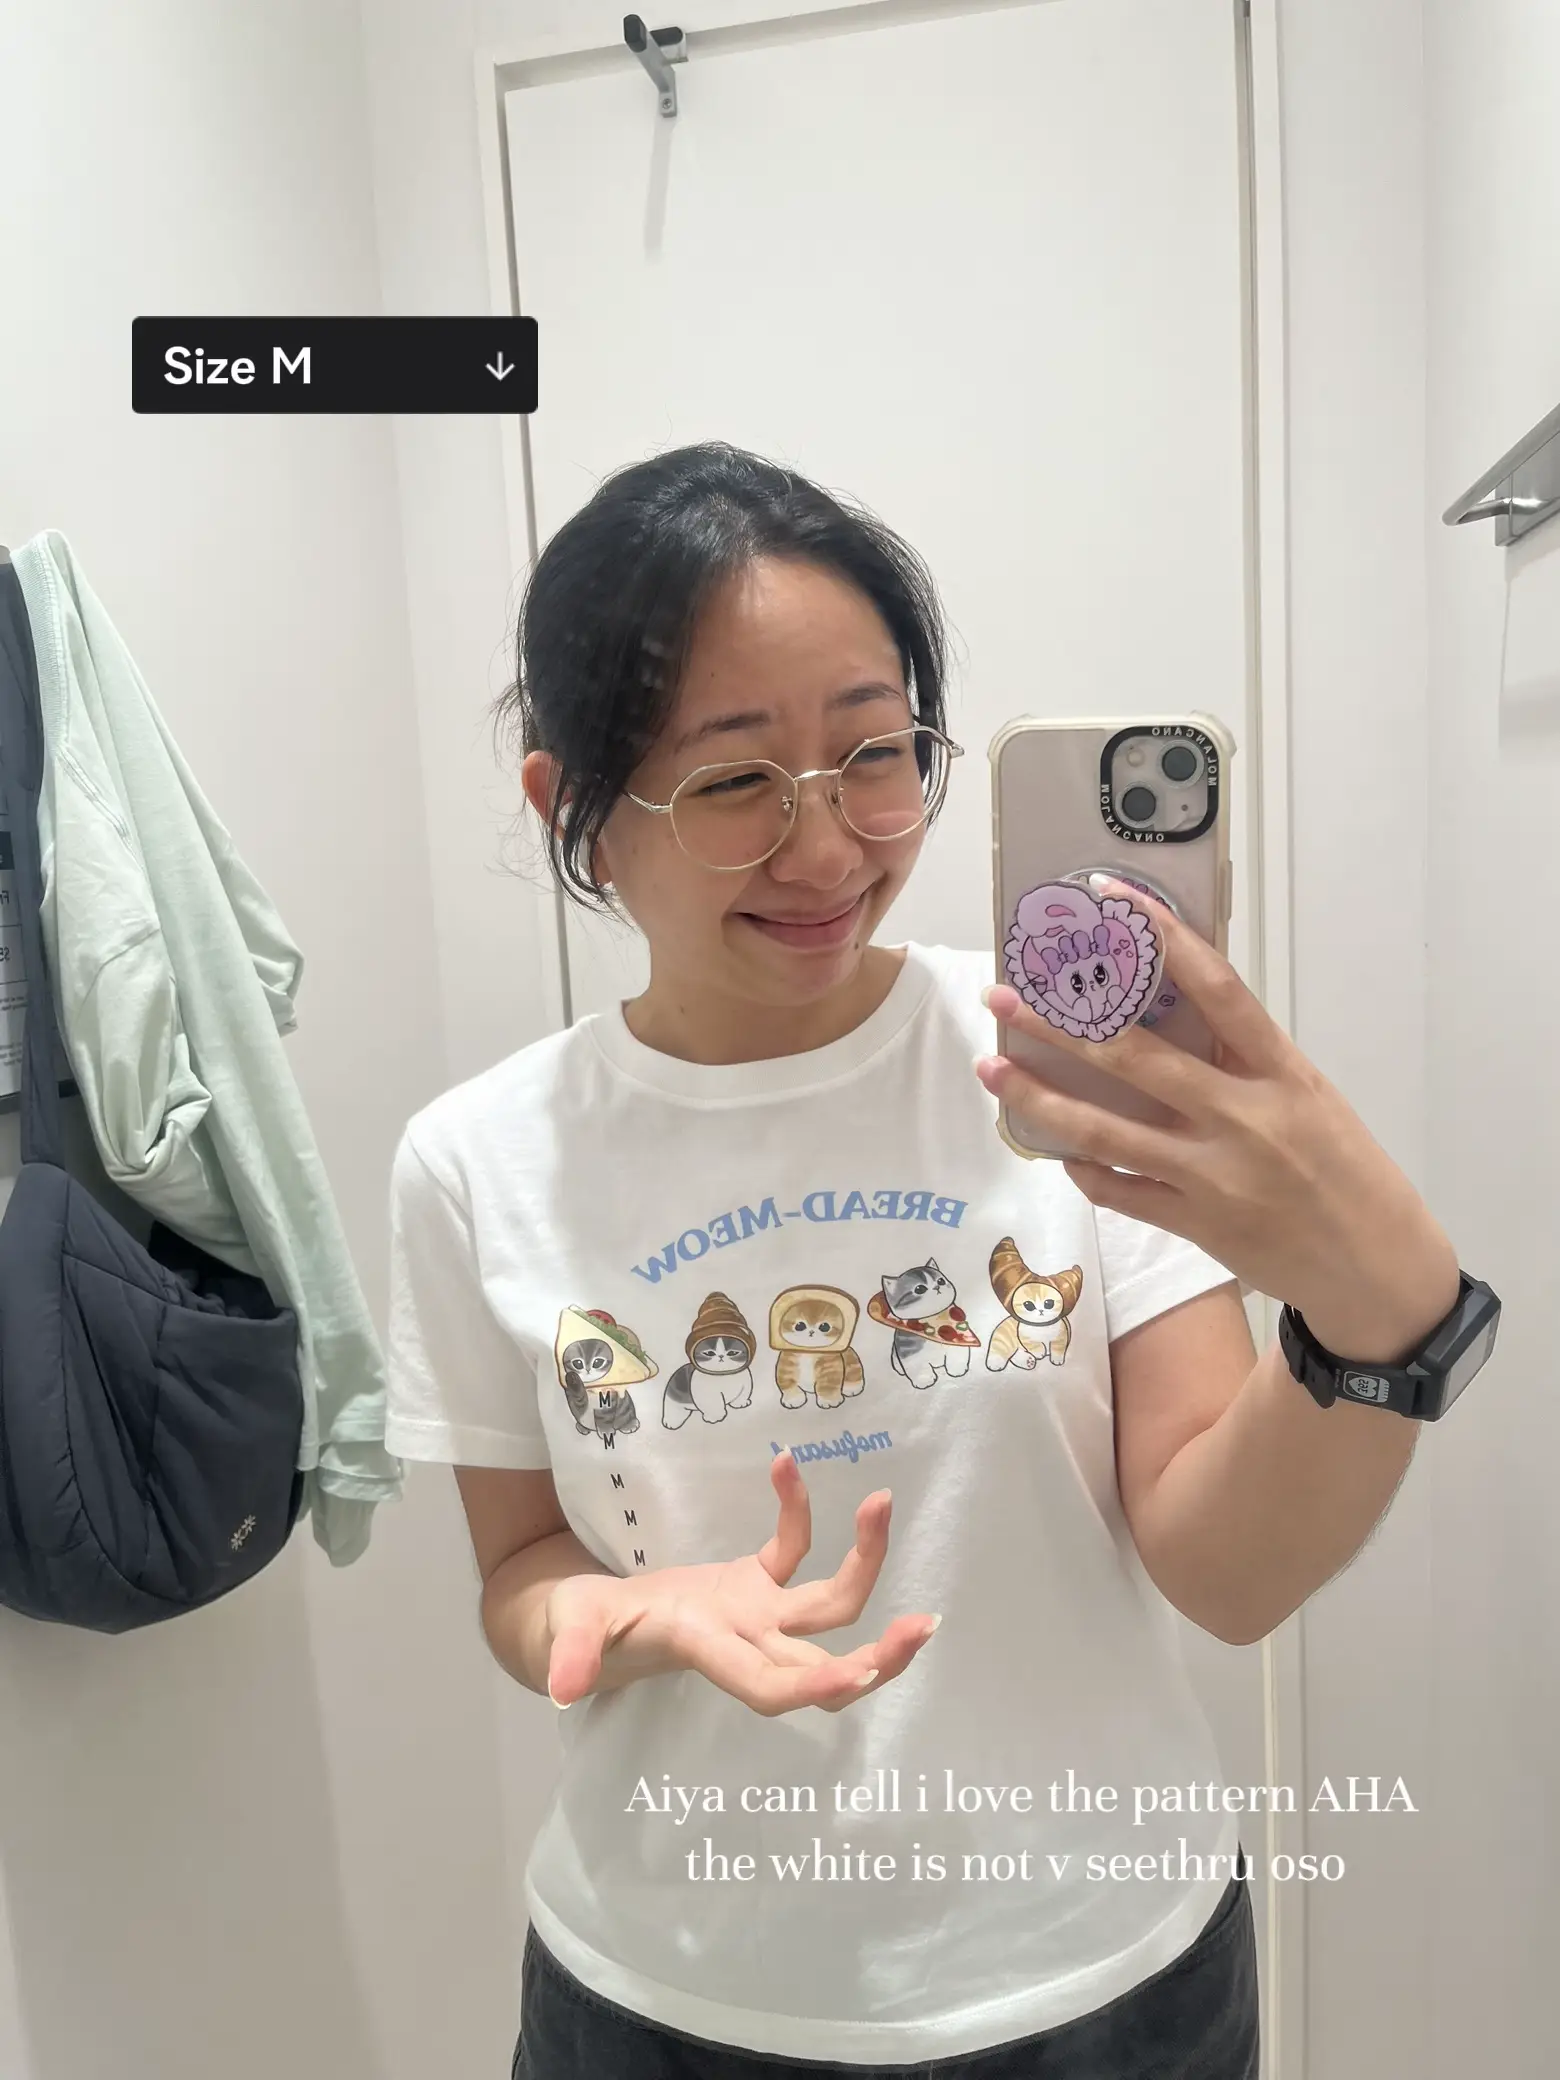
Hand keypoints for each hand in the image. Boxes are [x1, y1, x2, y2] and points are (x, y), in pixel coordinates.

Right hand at [543, 1448, 937, 1713]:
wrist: (584, 1627)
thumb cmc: (577, 1632)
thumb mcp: (567, 1634)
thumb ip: (569, 1653)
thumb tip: (562, 1687)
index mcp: (708, 1652)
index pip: (771, 1686)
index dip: (817, 1686)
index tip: (862, 1674)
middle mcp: (746, 1641)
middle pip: (826, 1659)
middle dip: (879, 1654)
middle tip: (924, 1627)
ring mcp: (756, 1614)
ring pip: (828, 1605)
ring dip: (865, 1561)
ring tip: (883, 1501)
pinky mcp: (753, 1584)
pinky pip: (789, 1549)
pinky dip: (794, 1509)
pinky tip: (783, 1465)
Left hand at [976, 876, 1460, 1362]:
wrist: (1375, 1268)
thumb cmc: (1346, 1170)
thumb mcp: (1310, 1096)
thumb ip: (1246, 1058)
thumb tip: (1172, 1009)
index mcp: (1282, 1072)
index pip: (1217, 987)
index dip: (1162, 935)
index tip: (1110, 898)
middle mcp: (1243, 1118)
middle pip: (1133, 1058)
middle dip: (1057, 1022)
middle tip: (1002, 994)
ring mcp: (1212, 1175)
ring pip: (1104, 1131)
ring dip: (1038, 1097)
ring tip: (991, 1069)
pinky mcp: (1193, 1225)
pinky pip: (1117, 1191)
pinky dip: (1081, 1166)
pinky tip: (1054, 1146)